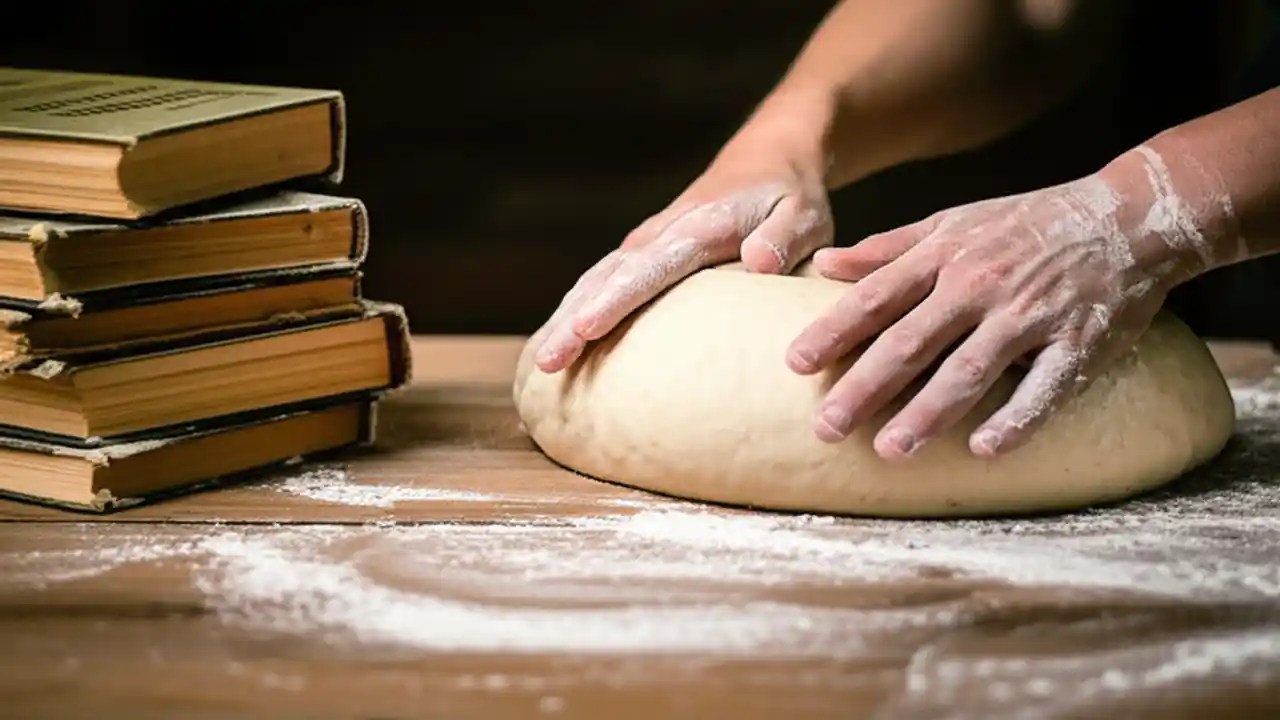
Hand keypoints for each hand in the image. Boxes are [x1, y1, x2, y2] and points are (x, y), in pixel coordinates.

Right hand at [531, 137, 833, 372]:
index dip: (615, 300)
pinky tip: (559, 341)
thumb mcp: (803, 213)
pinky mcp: (642, 253)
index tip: (586, 329)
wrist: (768, 158)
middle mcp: (661, 234)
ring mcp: (646, 242)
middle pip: (607, 278)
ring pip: (594, 281)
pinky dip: (575, 310)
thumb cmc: (789, 197)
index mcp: (697, 228)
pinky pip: (601, 282)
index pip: (649, 268)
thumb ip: (782, 238)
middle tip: (546, 362)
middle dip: (573, 320)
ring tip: (539, 363)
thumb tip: (756, 263)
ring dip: (564, 319)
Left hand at [786, 170, 1196, 459]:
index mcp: (945, 256)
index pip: (876, 296)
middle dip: (865, 386)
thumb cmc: (1027, 224)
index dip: (833, 330)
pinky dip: (1016, 419)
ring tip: (889, 450)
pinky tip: (982, 450)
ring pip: (970, 369)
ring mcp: (1031, 315)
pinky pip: (1044, 388)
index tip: (794, 363)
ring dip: (927, 412)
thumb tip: (824, 264)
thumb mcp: (952, 222)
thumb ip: (888, 248)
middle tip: (826, 428)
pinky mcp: (1079, 342)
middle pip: (911, 341)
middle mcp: (981, 285)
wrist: (1129, 214)